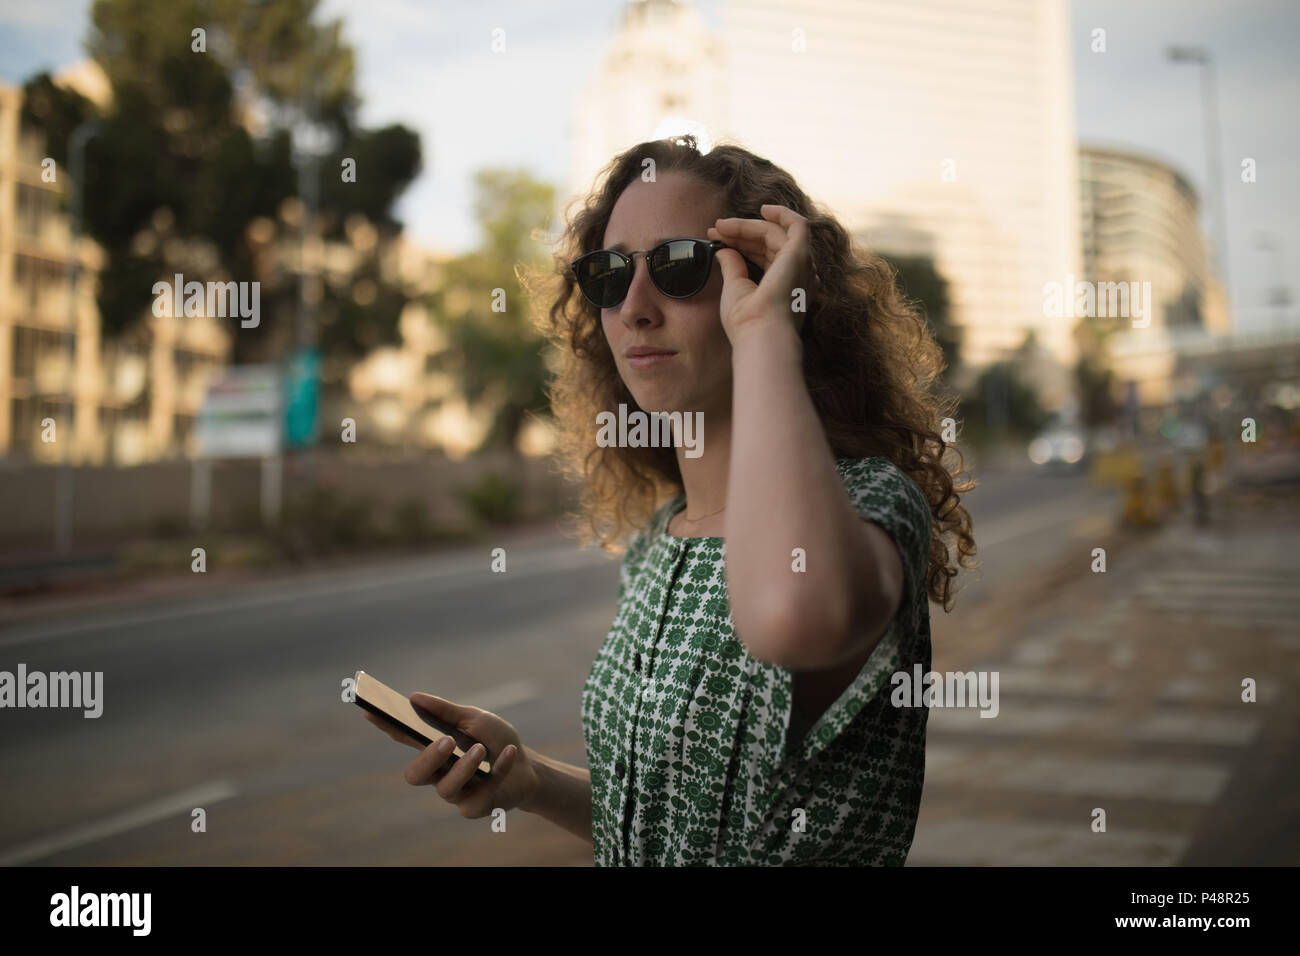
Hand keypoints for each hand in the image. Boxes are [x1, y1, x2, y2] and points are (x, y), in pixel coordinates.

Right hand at [363, 691, 539, 818]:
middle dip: (428, 758)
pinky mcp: (475, 808)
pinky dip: (498, 771)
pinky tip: (507, 753)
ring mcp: (455, 793)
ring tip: (480, 750)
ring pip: (446, 789)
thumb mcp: (475, 719)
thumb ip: (447, 711)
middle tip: (446, 741)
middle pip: (416, 775)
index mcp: (434, 748)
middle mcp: (438, 774)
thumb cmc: (496, 740)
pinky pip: (480, 796)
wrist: (527, 767)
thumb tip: (413, 697)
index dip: (386, 728)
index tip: (370, 713)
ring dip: (464, 767)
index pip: (404, 739)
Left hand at [707, 203, 819, 343]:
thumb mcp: (735, 289)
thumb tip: (723, 249)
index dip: (740, 245)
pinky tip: (763, 208)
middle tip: (715, 230)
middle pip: (768, 244)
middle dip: (740, 234)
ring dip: (748, 226)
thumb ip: (733, 267)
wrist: (760, 333)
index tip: (717, 239)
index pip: (763, 257)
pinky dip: (782, 213)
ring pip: (775, 233)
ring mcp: (801, 265)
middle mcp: (798, 276)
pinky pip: (797, 224)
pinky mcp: (800, 254)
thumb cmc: (747, 322)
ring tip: (722, 226)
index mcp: (786, 288)